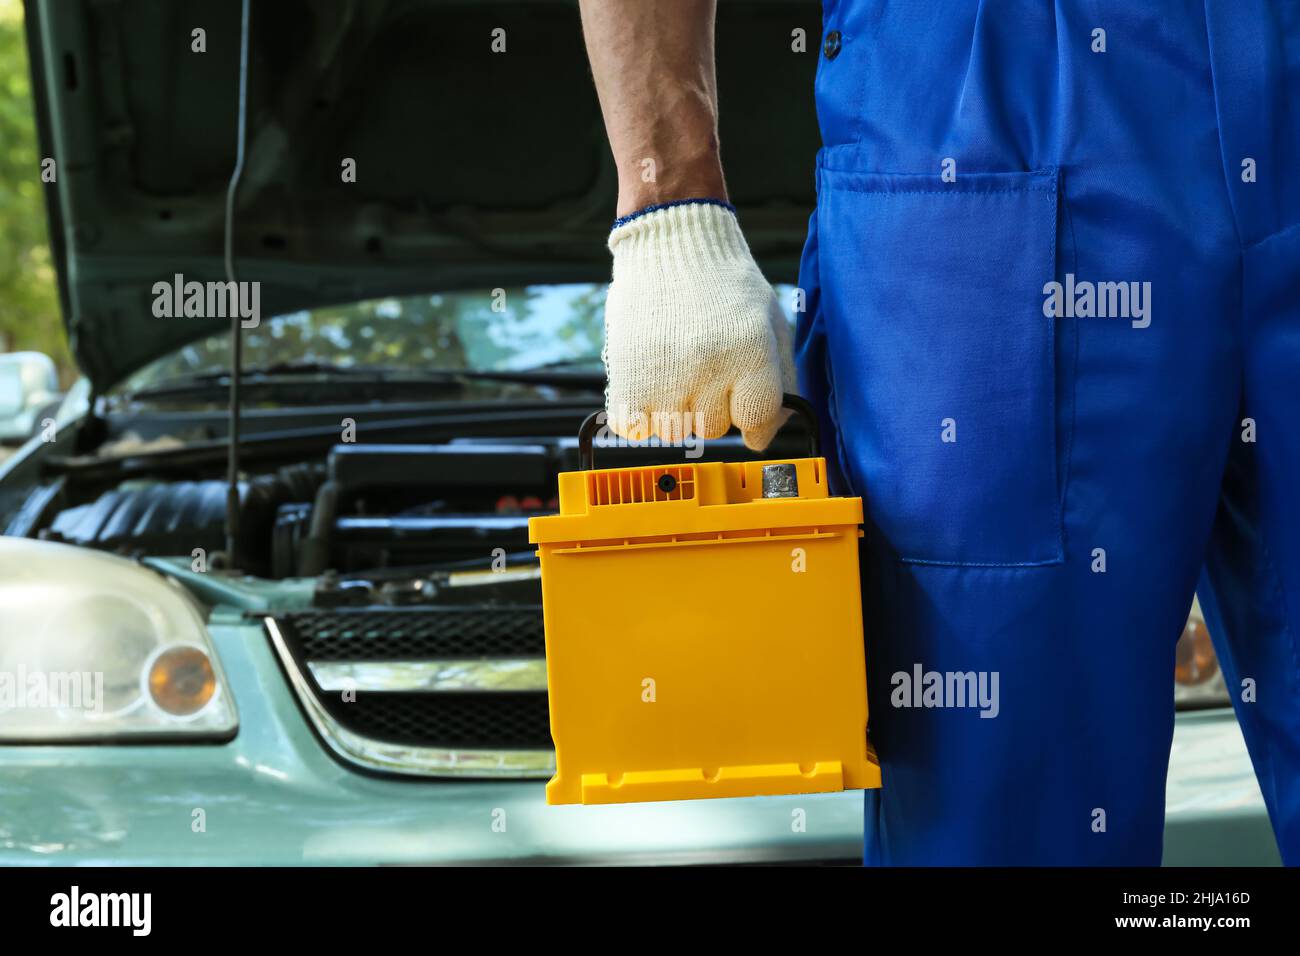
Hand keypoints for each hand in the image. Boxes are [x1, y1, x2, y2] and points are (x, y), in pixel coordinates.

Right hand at [602, 201, 794, 450]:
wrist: (672, 240)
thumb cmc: (726, 284)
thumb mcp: (770, 321)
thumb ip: (781, 377)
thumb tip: (771, 430)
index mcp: (751, 352)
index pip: (756, 421)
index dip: (750, 420)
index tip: (741, 406)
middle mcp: (710, 366)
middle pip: (713, 428)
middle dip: (710, 406)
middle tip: (702, 367)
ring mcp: (666, 373)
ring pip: (674, 430)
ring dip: (674, 410)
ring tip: (673, 369)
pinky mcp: (628, 374)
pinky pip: (635, 427)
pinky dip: (639, 416)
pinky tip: (647, 386)